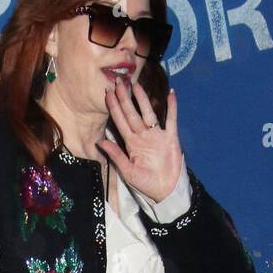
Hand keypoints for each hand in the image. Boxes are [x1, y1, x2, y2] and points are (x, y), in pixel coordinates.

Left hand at [99, 81, 181, 203]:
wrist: (166, 191)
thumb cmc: (146, 184)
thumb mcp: (128, 171)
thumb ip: (116, 155)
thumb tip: (100, 141)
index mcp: (131, 143)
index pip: (120, 121)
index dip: (114, 107)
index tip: (107, 93)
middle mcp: (143, 136)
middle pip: (132, 113)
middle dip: (125, 98)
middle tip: (118, 81)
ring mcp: (157, 135)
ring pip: (148, 112)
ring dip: (142, 99)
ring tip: (136, 84)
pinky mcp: (171, 138)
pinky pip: (171, 119)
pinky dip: (172, 107)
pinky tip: (171, 93)